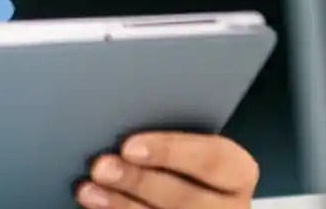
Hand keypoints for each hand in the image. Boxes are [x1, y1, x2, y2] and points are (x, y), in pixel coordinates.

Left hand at [77, 132, 258, 207]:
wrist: (187, 198)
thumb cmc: (182, 164)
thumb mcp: (188, 148)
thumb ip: (168, 141)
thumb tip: (123, 125)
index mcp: (236, 173)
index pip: (212, 160)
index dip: (169, 152)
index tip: (129, 146)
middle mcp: (230, 207)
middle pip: (185, 198)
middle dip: (138, 181)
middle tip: (101, 167)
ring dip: (121, 205)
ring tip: (89, 191)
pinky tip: (97, 208)